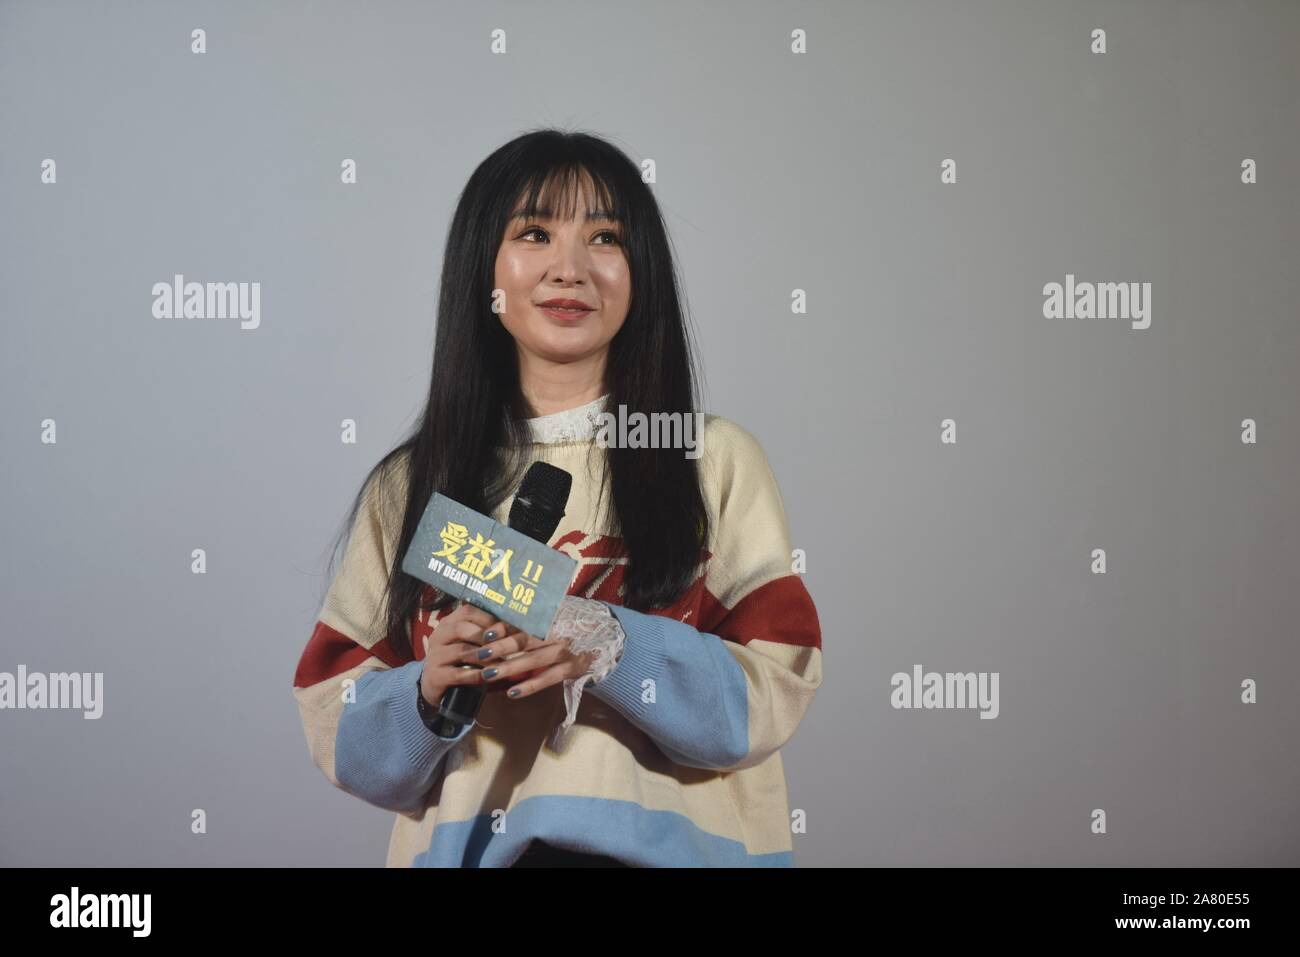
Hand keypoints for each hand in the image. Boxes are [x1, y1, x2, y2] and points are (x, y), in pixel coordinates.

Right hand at [419, 602, 520, 705]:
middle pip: (462, 628)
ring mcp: (435, 656)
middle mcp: (439, 636)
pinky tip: (488, 676)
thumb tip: (516, 625)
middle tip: (507, 645)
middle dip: (487, 637)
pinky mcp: (435, 676)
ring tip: (503, 663)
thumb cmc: (462, 661)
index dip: (489, 618)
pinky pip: (458, 674)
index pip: (467, 611)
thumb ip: (487, 634)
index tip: (508, 627)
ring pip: (462, 651)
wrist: (436, 685)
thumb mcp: (471, 644)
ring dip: (485, 657)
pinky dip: (476, 675)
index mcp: (448, 623)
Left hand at [461, 625, 600, 699]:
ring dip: (509, 668)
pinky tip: (512, 693)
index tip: (485, 635)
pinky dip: (530, 686)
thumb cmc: (572, 626)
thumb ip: (532, 620)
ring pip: (533, 660)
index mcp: (549, 618)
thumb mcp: (555, 617)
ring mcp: (564, 651)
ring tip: (487, 675)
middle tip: (479, 655)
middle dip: (500, 648)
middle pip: (524, 639)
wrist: (607, 637)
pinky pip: (548, 678)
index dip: (502, 627)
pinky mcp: (572, 668)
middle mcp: (556, 632)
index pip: (522, 621)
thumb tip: (496, 625)